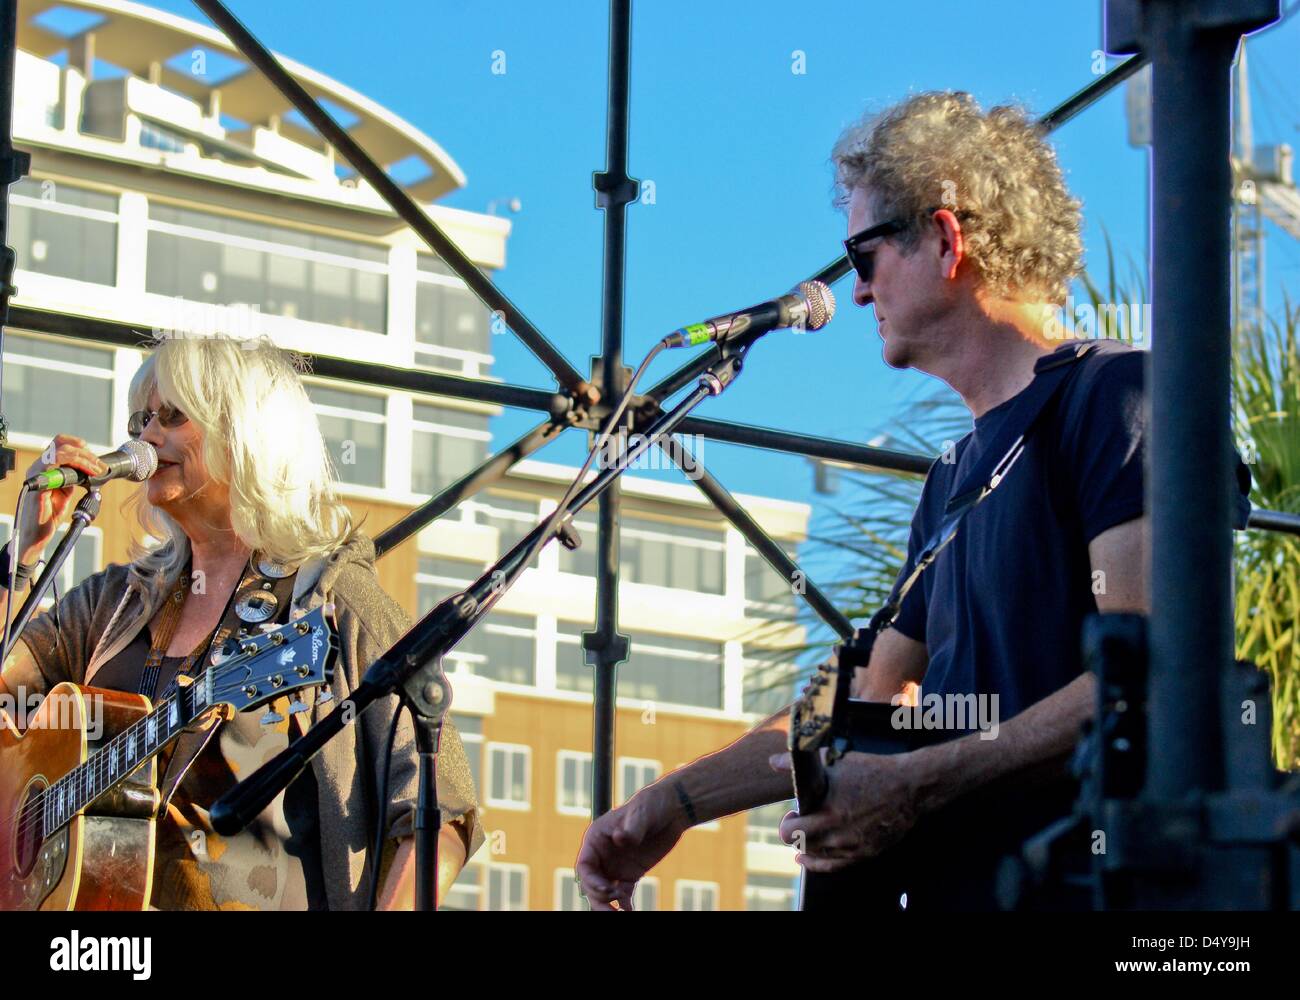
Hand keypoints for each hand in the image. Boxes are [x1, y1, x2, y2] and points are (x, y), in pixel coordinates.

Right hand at [17, 435, 106, 560]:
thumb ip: (71, 480)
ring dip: (84, 458)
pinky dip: (77, 466)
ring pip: (60, 452)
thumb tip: (86, 471)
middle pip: (61, 445)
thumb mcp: (65, 493)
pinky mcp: (40, 484)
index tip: (92, 453)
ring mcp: (38, 475)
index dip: (75, 443)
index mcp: (45, 469)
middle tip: (100, 466)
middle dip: (86, 453)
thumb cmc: (49, 515)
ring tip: (96, 469)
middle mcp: (39, 468)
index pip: (58, 444)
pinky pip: (56, 466)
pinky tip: (88, 474)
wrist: (38, 535)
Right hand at [574, 782, 686, 909]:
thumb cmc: (652, 805)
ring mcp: (615, 866)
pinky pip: (623, 895)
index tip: (608, 889)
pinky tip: (630, 912)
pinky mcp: (631, 873)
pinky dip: (624, 906)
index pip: (584, 866)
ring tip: (620, 916)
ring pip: (604, 892)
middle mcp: (602, 855)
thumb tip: (621, 839)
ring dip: (608, 906)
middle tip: (614, 909)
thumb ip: (631, 829)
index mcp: (596, 838)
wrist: (673, 809)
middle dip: (599, 899)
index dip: (591, 881)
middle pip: (591, 884)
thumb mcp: (641, 814)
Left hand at [770, 750, 921, 872]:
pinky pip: (834, 867)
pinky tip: (807, 858)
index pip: (790, 832)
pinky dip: (818, 863)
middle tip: (800, 818)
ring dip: (807, 846)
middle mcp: (839, 837)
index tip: (792, 812)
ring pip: (817, 857)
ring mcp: (853, 848)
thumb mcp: (833, 760)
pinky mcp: (865, 854)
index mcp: (829, 815)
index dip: (786, 823)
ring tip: (806, 834)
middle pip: (801, 846)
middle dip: (795, 833)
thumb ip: (797, 763)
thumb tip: (773, 761)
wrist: (910, 787)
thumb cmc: (871, 770)